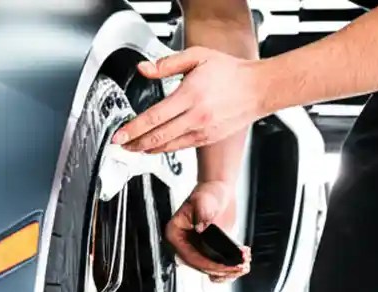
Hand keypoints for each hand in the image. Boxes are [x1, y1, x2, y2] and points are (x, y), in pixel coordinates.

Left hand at [112, 47, 267, 153]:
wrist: (258, 89)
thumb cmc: (229, 71)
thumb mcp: (198, 56)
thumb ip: (167, 63)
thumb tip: (144, 69)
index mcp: (191, 95)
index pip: (155, 116)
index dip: (134, 128)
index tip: (119, 135)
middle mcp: (196, 116)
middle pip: (158, 136)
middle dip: (134, 143)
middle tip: (119, 145)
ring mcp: (203, 131)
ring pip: (168, 146)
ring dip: (146, 148)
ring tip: (132, 148)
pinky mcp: (207, 139)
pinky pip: (180, 147)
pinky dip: (163, 149)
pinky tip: (153, 148)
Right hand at [165, 181, 249, 282]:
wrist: (220, 190)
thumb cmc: (208, 192)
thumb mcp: (203, 200)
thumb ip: (201, 212)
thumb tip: (201, 228)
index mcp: (175, 234)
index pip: (190, 256)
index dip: (207, 264)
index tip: (223, 265)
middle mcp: (184, 244)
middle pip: (200, 266)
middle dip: (221, 269)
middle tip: (238, 266)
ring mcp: (196, 248)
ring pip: (209, 270)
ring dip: (227, 272)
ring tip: (242, 266)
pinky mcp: (208, 250)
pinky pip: (216, 266)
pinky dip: (228, 268)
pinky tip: (241, 264)